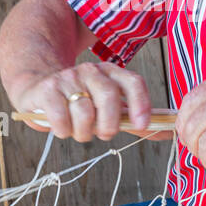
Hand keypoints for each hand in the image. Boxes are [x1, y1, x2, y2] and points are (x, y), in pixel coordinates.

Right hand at [12, 61, 151, 142]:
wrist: (37, 87)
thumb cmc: (79, 102)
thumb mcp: (108, 107)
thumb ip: (134, 119)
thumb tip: (168, 130)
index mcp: (110, 72)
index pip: (132, 82)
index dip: (141, 103)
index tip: (142, 125)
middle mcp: (90, 71)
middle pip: (109, 97)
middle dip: (109, 125)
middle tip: (104, 134)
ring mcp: (68, 78)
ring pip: (84, 112)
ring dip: (84, 132)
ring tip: (79, 131)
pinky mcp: (47, 89)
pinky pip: (61, 118)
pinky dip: (64, 131)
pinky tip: (62, 128)